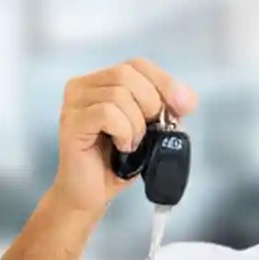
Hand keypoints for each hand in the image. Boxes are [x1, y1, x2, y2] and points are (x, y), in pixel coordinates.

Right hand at [51, 57, 198, 216]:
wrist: (91, 195)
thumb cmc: (117, 163)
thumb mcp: (148, 130)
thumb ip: (163, 109)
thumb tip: (187, 99)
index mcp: (100, 82)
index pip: (136, 64)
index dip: (164, 81)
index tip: (185, 107)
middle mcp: (82, 86)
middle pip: (126, 73)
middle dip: (151, 102)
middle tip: (151, 130)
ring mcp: (74, 103)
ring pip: (118, 95)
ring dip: (136, 124)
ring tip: (133, 144)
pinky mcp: (72, 123)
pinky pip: (107, 113)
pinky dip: (124, 131)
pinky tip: (123, 147)